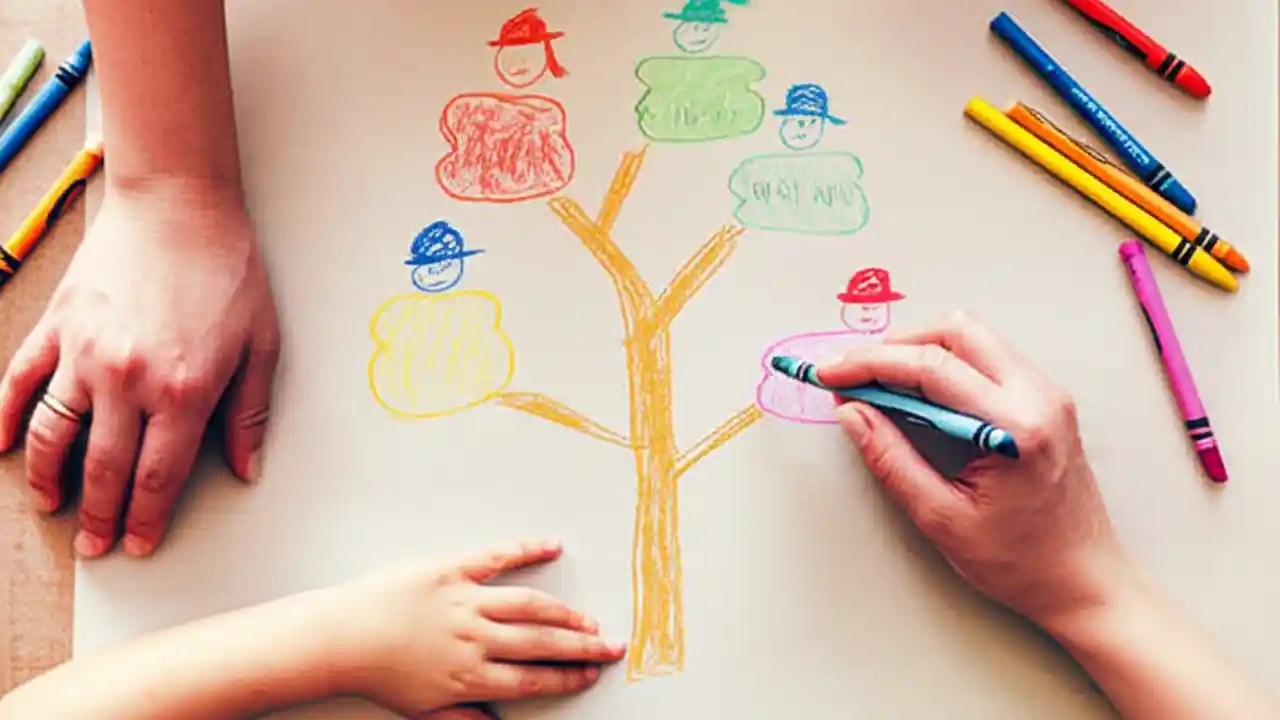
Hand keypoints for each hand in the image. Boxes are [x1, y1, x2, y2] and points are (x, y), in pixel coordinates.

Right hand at [0, 181, 279, 557]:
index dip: (146, 518)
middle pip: (105, 468)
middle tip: (95, 544)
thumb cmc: (229, 272)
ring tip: (52, 506)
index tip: (138, 544)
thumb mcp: (263, 345)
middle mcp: (128, 380)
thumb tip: (246, 468)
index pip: (158, 476)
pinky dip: (4, 416)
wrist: (181, 206)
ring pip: (53, 433)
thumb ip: (250, 413)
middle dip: (99, 516)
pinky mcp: (57, 326)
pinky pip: (18, 380)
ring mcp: (84, 353)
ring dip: (47, 478)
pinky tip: (1, 445)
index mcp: (184, 391)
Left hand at [331, 539, 624, 715]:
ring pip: (528, 605)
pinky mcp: (450, 569)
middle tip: (611, 645)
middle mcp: (476, 637)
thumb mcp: (422, 710)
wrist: (340, 638)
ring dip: (564, 611)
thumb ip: (463, 717)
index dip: (568, 676)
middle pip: (542, 643)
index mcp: (471, 674)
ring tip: (589, 615)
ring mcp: (465, 601)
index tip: (591, 673)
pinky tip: (552, 545)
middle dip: (582, 646)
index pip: (534, 677)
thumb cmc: (377, 673)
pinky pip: (496, 557)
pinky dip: (526, 549)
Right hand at [825, 311, 1134, 628]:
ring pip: (973, 337)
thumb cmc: (1022, 562)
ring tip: (878, 384)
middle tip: (852, 373)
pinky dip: (944, 365)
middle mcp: (1039, 396)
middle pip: (956, 330)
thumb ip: (891, 459)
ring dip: (919, 350)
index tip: (832, 373)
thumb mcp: (941, 518)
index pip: (932, 367)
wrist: (1084, 579)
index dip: (871, 364)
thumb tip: (853, 414)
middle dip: (894, 344)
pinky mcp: (1045, 399)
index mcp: (1016, 427)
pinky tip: (916, 395)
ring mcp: (1047, 393)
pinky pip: (988, 358)